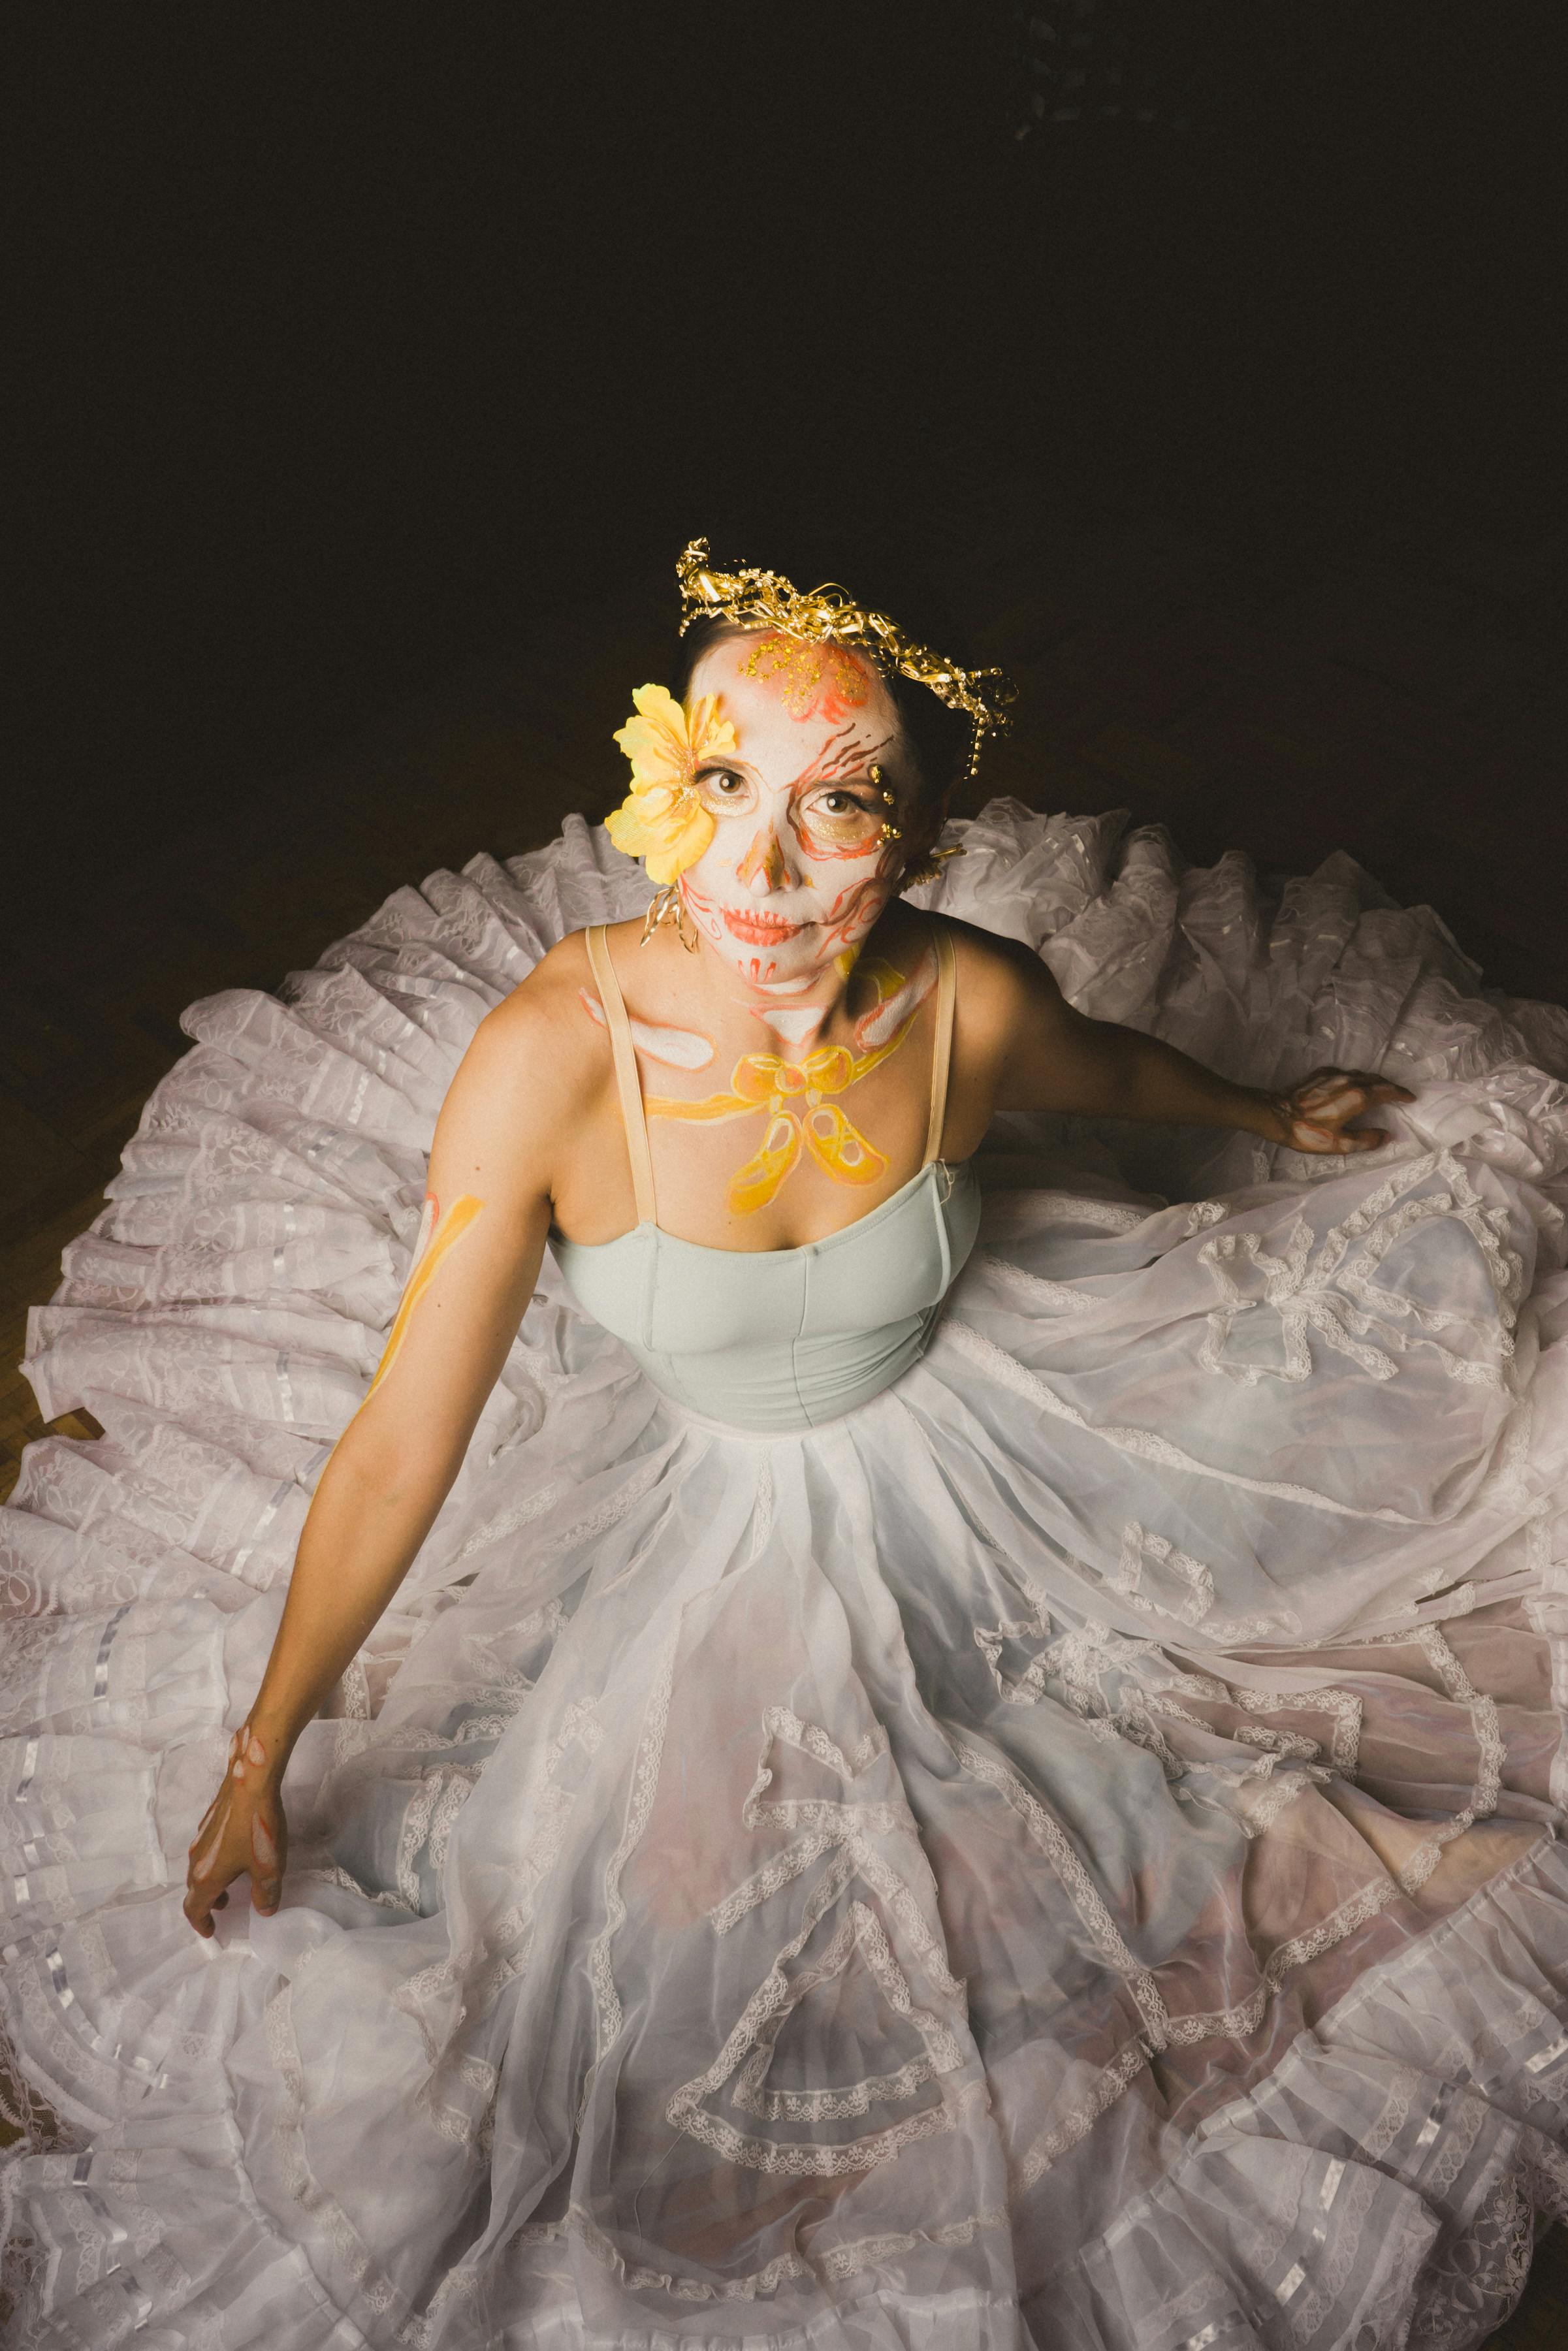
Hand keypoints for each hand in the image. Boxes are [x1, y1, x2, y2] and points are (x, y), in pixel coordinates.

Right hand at [183, 1721, 286, 1937]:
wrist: (250, 1781)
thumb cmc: (258, 1829)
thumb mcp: (268, 1869)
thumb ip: (265, 1894)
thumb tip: (264, 1910)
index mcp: (207, 1877)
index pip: (194, 1909)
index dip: (201, 1924)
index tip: (211, 1931)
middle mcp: (197, 1858)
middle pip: (194, 1889)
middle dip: (208, 1902)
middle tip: (225, 1906)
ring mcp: (201, 1837)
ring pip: (199, 1867)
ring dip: (212, 1881)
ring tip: (232, 1882)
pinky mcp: (209, 1819)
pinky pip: (206, 1849)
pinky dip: (216, 1861)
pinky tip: (236, 1850)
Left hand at [1257, 1066, 1415, 1153]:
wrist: (1275, 1114)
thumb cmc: (1307, 1132)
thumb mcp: (1339, 1144)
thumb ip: (1366, 1140)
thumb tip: (1387, 1135)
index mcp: (1357, 1097)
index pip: (1387, 1091)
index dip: (1401, 1094)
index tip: (1411, 1098)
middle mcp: (1349, 1080)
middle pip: (1376, 1080)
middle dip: (1390, 1086)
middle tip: (1398, 1095)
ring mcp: (1333, 1074)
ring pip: (1361, 1074)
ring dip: (1373, 1082)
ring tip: (1378, 1091)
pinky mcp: (1320, 1073)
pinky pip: (1345, 1073)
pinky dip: (1355, 1079)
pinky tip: (1352, 1086)